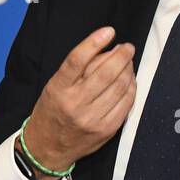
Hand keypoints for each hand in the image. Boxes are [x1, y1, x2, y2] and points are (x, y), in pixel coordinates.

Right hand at [22, 27, 135, 175]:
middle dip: (121, 55)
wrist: (48, 148)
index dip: (94, 42)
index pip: (76, 60)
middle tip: (127, 47)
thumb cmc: (52, 111)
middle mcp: (74, 104)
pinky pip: (126, 104)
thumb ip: (76, 70)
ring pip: (119, 87)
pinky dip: (131, 88)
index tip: (109, 31)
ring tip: (128, 62)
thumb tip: (105, 49)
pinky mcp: (106, 129)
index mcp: (58, 89)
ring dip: (128, 70)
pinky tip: (130, 81)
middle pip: (105, 73)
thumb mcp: (55, 86)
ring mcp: (92, 119)